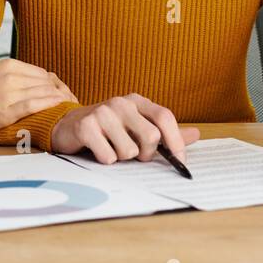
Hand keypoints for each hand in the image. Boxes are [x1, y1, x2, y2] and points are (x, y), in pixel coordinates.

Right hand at [0, 59, 77, 133]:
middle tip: (72, 101)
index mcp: (8, 64)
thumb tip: (34, 82)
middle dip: (61, 92)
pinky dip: (49, 104)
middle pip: (45, 82)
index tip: (63, 92)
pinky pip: (34, 105)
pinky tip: (58, 106)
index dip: (55, 83)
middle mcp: (11, 75)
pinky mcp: (6, 110)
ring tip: (69, 106)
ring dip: (59, 99)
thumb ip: (13, 75)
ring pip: (43, 92)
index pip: (41, 73)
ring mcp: (8, 92)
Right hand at [49, 93, 199, 163]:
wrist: (67, 125)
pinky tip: (97, 150)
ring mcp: (103, 112)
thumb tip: (196, 134)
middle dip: (145, 154)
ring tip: (111, 148)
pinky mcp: (86, 126)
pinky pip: (108, 156)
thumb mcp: (136, 127)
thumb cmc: (107, 129)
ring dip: (122, 158)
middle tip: (133, 154)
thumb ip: (165, 132)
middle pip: (151, 137)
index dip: (176, 141)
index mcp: (137, 101)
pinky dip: (105, 160)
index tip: (180, 162)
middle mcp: (121, 102)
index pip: (165, 117)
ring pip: (129, 151)